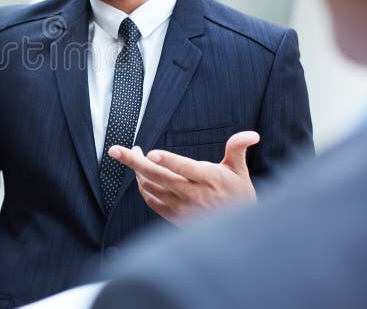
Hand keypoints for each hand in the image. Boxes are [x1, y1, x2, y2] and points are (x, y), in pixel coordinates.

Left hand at [108, 131, 259, 225]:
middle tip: (116, 150)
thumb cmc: (239, 196)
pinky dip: (142, 188)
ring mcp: (181, 207)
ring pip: (151, 188)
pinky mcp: (175, 216)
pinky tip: (140, 177)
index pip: (184, 168)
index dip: (168, 160)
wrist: (239, 231)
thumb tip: (251, 134)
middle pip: (157, 176)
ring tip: (132, 156)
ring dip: (137, 172)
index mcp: (208, 178)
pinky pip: (152, 201)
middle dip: (133, 162)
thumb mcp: (240, 171)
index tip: (150, 152)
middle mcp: (192, 194)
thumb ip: (237, 149)